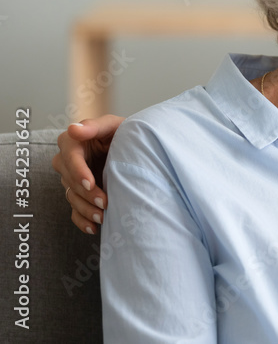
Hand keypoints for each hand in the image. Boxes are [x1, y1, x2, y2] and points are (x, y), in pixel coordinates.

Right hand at [53, 115, 123, 234]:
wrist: (134, 149)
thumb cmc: (123, 133)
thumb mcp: (113, 125)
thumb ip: (95, 126)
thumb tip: (73, 129)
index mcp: (72, 142)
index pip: (70, 158)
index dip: (78, 171)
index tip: (90, 183)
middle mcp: (68, 162)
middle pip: (69, 180)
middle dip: (86, 193)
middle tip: (104, 202)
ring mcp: (72, 180)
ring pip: (72, 197)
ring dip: (86, 209)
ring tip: (102, 217)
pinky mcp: (80, 194)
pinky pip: (75, 211)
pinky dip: (83, 221)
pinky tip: (94, 228)